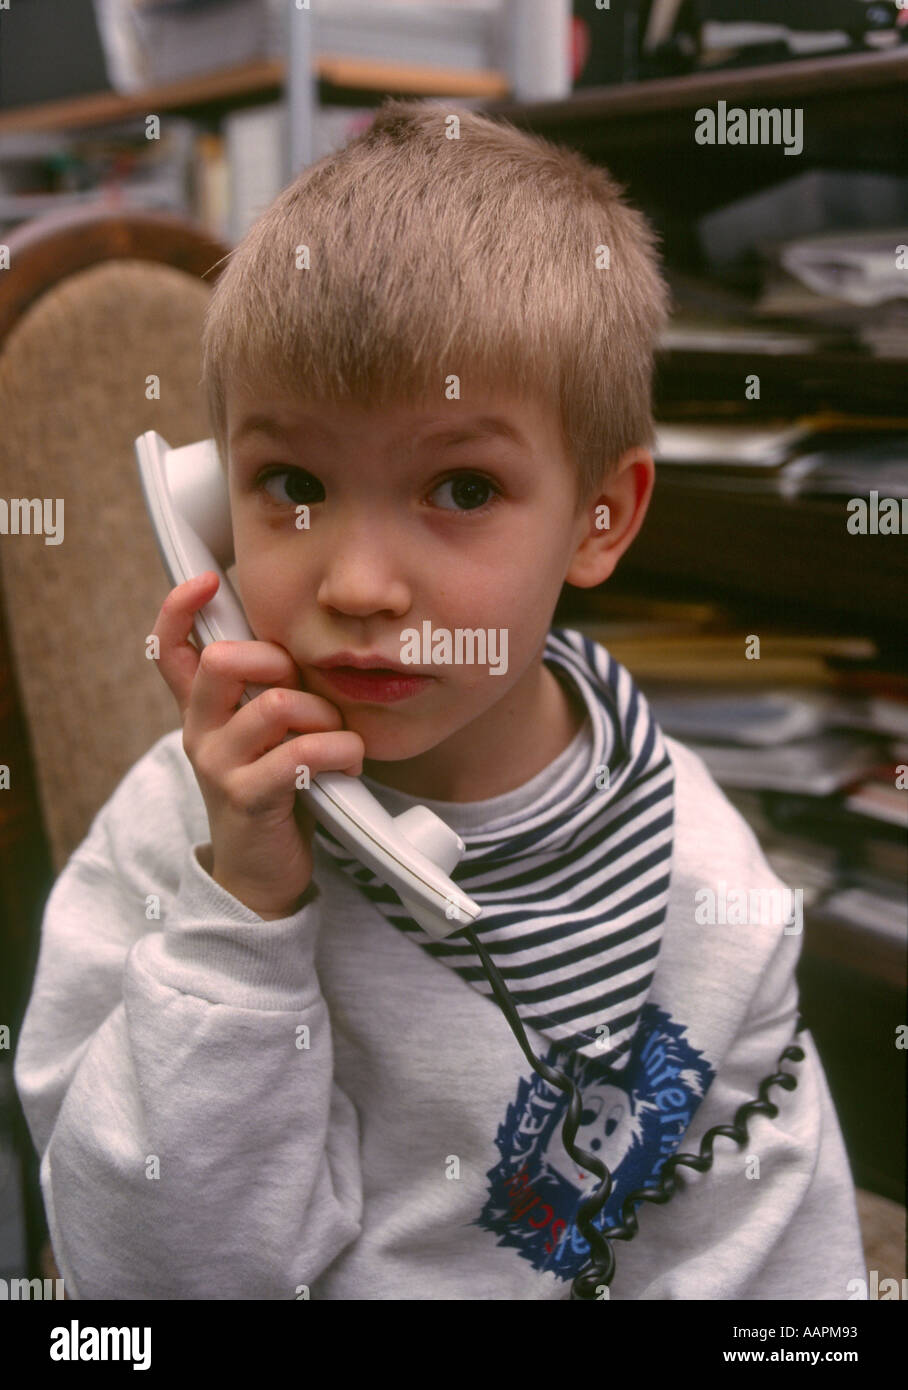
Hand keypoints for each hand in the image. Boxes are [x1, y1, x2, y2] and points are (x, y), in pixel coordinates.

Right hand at [151, 572, 363, 916]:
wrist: (262, 875)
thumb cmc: (277, 791)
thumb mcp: (265, 734)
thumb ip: (268, 690)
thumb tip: (303, 640)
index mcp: (202, 712)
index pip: (170, 649)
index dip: (178, 609)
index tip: (205, 580)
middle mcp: (200, 733)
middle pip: (221, 660)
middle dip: (276, 660)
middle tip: (303, 688)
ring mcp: (219, 767)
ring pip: (274, 704)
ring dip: (322, 713)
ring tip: (337, 736)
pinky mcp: (249, 799)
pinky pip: (301, 752)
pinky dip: (339, 749)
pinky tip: (347, 762)